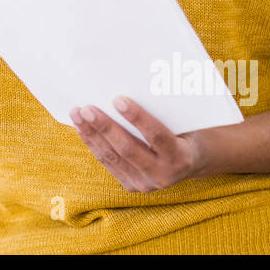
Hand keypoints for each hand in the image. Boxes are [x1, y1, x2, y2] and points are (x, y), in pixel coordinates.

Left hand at [70, 97, 205, 191]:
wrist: (191, 161)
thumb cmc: (184, 130)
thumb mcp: (182, 121)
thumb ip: (163, 110)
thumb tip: (132, 83)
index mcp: (182, 157)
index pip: (157, 136)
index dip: (137, 118)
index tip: (118, 98)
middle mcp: (164, 175)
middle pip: (128, 149)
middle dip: (105, 127)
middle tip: (87, 108)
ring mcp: (146, 184)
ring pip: (113, 157)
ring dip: (92, 134)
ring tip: (77, 113)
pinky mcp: (132, 186)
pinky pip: (108, 163)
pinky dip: (93, 143)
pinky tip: (82, 128)